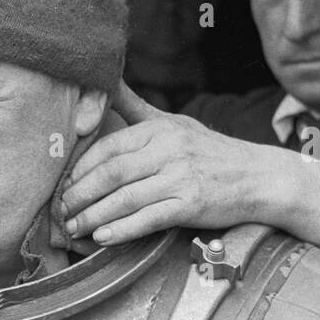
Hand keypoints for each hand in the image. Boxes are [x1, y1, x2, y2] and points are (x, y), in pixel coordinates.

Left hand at [62, 83, 267, 244]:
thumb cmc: (211, 152)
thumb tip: (108, 81)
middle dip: (78, 195)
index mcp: (159, 129)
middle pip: (110, 173)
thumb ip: (136, 109)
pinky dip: (121, 230)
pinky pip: (148, 219)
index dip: (79, 169)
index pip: (107, 147)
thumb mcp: (174, 123)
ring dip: (93, 217)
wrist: (260, 177)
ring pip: (124, 198)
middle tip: (60, 212)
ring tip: (73, 228)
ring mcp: (181, 177)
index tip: (62, 186)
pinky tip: (102, 238)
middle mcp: (169, 149)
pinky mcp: (192, 204)